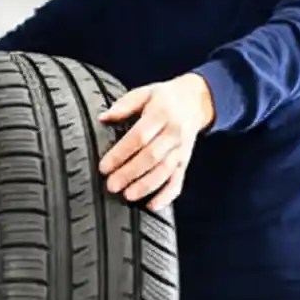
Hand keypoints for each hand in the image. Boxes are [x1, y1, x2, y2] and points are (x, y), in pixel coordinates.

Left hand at [98, 73, 214, 210]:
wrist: (196, 100)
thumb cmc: (164, 98)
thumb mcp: (144, 93)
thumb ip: (124, 105)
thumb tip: (103, 118)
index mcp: (161, 114)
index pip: (139, 137)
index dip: (121, 154)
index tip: (105, 166)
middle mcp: (173, 133)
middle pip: (151, 157)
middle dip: (130, 173)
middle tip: (112, 185)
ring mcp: (181, 149)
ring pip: (164, 172)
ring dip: (146, 186)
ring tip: (128, 196)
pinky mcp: (185, 162)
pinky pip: (178, 181)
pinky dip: (167, 196)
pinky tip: (153, 206)